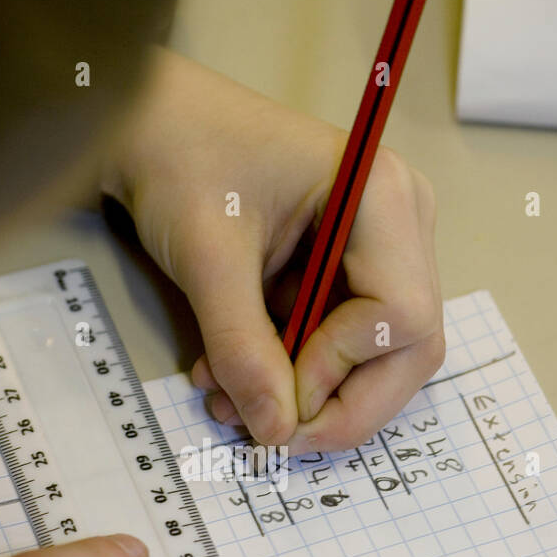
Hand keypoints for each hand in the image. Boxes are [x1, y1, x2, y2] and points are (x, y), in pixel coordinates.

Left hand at [101, 49, 444, 452]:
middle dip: (337, 403)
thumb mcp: (207, 259)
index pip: (403, 317)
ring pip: (376, 358)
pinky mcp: (349, 271)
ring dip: (305, 395)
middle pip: (407, 348)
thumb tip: (275, 431)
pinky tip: (234, 377)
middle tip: (270, 435)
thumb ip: (243, 349)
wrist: (148, 122)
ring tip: (228, 401)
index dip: (343, 373)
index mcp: (382, 197)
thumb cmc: (181, 157)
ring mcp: (380, 249)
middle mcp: (400, 223)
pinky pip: (340, 344)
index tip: (276, 400)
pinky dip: (290, 373)